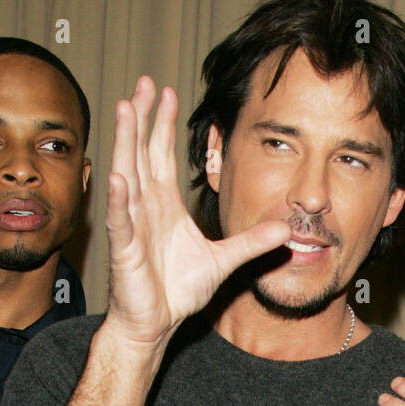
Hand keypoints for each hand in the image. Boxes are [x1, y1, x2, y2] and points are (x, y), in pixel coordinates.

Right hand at [105, 76, 290, 349]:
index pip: (160, 153)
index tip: (167, 91)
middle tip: (144, 83)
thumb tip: (286, 230)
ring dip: (125, 143)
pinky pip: (120, 220)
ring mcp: (131, 224)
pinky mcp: (124, 249)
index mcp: (163, 203)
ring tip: (126, 109)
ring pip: (126, 174)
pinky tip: (118, 177)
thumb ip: (253, 243)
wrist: (156, 323)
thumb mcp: (224, 260)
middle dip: (142, 117)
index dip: (163, 123)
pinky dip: (119, 200)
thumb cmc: (178, 290)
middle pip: (140, 151)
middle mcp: (143, 206)